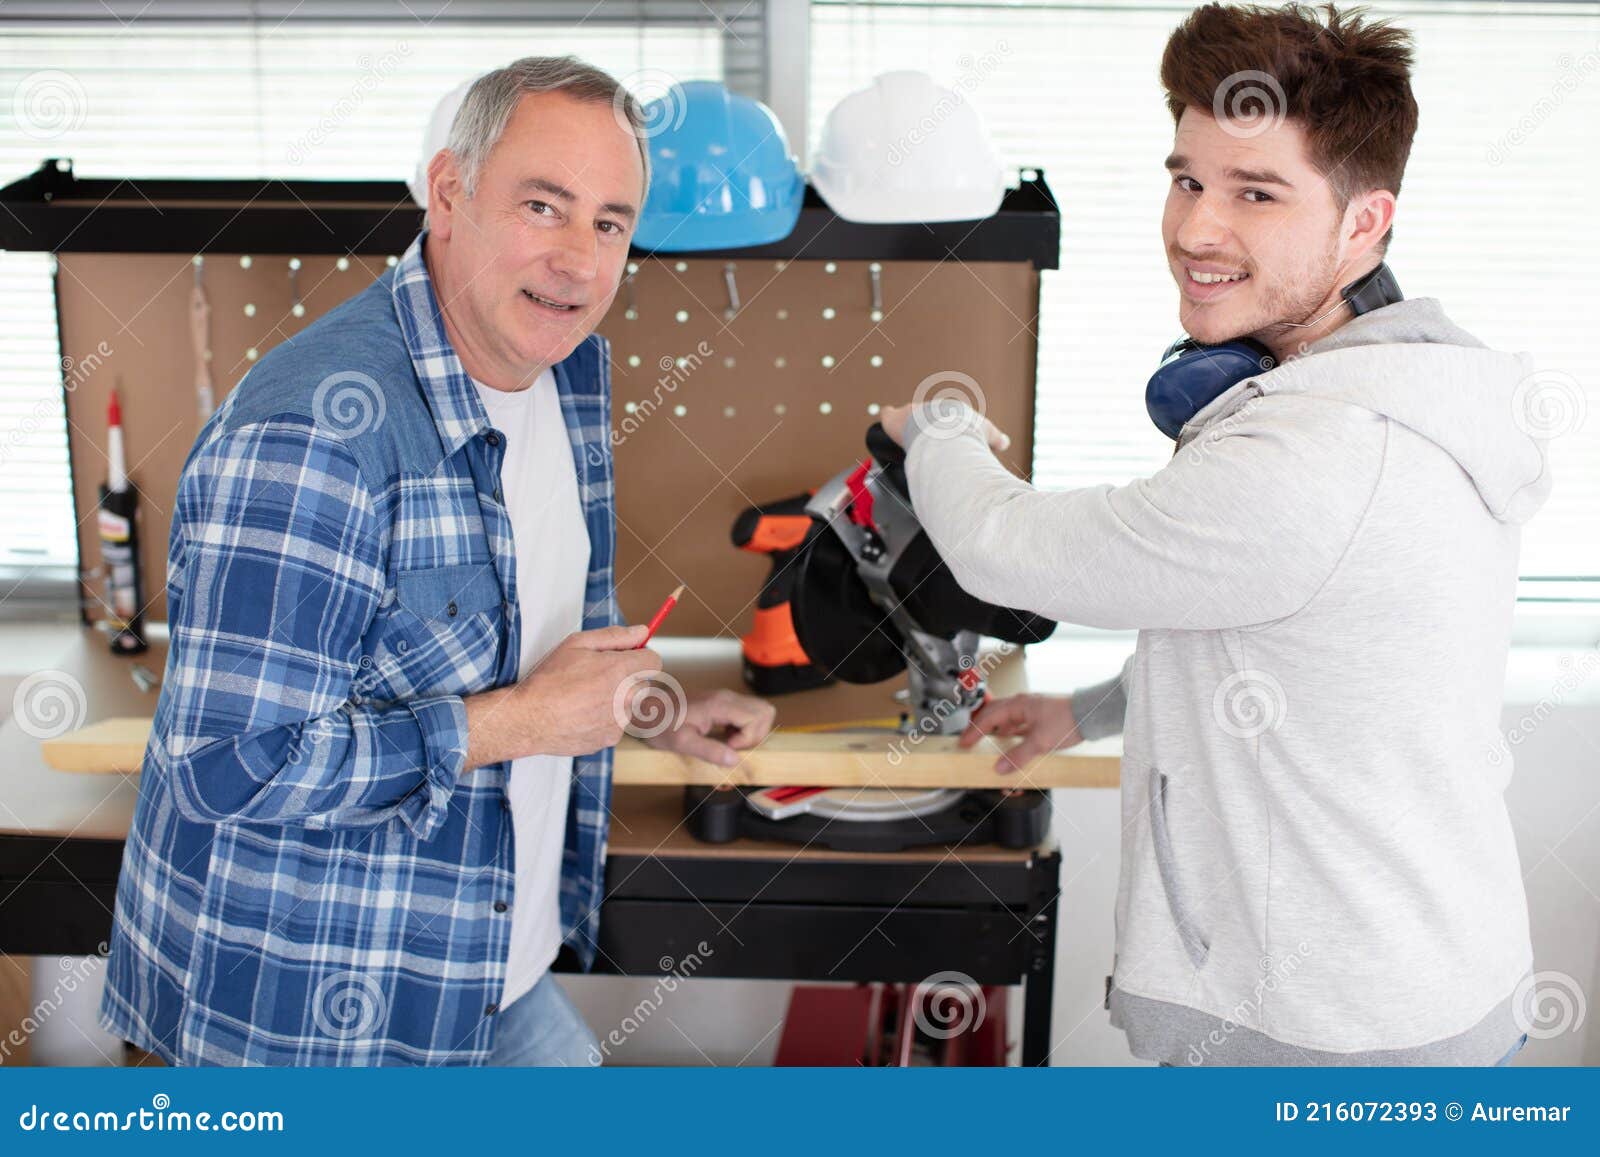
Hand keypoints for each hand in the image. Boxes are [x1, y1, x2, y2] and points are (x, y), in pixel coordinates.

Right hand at [463, 625, 660, 768]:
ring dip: (616, 699)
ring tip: (584, 697)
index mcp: (620, 671)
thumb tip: (642, 631)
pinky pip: (616, 724)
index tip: (624, 657)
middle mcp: (626, 698)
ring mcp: (619, 721)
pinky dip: (604, 719)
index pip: (654, 661)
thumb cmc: (549, 679)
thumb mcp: (577, 644)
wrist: (528, 719)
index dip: (639, 656)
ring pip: (629, 705)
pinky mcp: (610, 739)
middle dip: (626, 677)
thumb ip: (615, 636)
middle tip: (596, 676)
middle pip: (642, 683)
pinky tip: (581, 714)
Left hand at [640, 688, 776, 767]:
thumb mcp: (681, 743)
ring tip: (730, 743)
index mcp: (719, 704)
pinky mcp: (722, 703)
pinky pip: (747, 713)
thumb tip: (734, 760)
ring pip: (759, 711)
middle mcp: (726, 697)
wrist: (646, 710)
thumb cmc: (660, 724)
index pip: (757, 717)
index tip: (729, 748)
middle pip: (765, 711)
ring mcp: (725, 698)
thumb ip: (709, 751)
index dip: (748, 738)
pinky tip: (726, 737)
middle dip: (756, 735)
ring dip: (752, 732)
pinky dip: (744, 729)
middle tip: (733, 746)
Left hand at [878, 402, 1011, 452]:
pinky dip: (887, 416)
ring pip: (907, 416)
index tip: (947, 436)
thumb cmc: (967, 435)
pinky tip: (886, 417)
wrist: (947, 433)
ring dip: (906, 423)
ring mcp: (912, 413)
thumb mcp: (988, 434)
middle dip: (925, 424)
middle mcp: (931, 408)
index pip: (948, 418)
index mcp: (950, 410)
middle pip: (926, 416)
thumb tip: (1005, 442)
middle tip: (924, 437)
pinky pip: (888, 415)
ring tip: (905, 433)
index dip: (947, 427)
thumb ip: (996, 438)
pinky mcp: (895, 420)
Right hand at [958, 693, 1082, 774]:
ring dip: (995, 732)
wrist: (1092, 714)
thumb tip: (1000, 767)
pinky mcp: (1041, 717)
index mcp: (1018, 705)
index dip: (973, 731)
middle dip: (980, 729)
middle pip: (993, 715)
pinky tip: (1012, 745)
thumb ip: (1018, 756)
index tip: (963, 743)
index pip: (988, 718)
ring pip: (1006, 720)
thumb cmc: (1069, 719)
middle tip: (969, 742)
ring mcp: (1031, 710)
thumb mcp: (1040, 741)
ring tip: (988, 746)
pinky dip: (1010, 735)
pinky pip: (1018, 725)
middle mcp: (1023, 705)